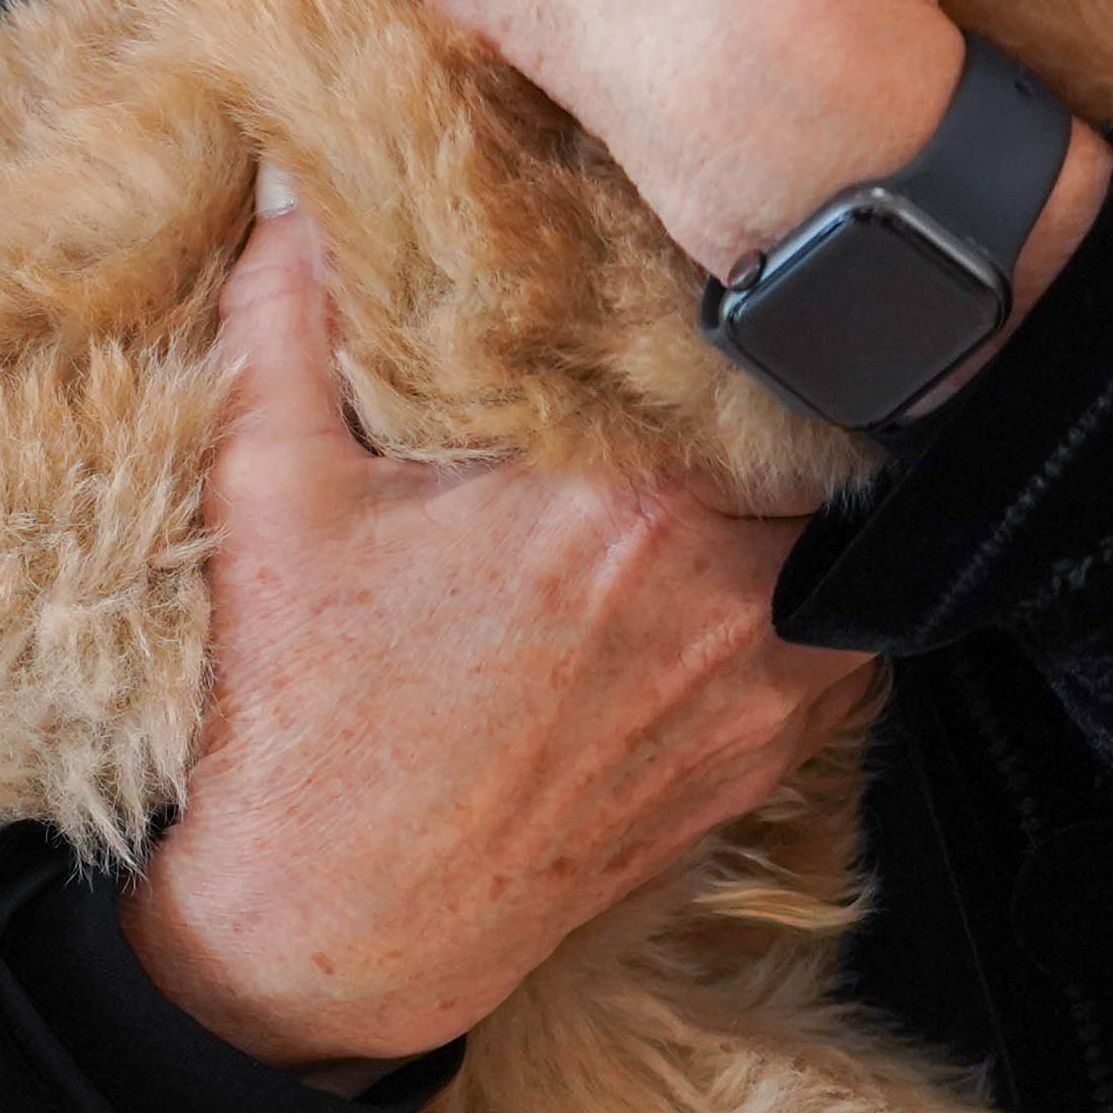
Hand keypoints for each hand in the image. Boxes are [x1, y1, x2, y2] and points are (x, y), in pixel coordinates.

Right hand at [119, 194, 878, 1070]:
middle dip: (778, 409)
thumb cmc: (307, 714)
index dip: (738, 310)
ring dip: (804, 513)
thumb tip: (288, 190)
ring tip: (744, 472)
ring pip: (839, 557)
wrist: (337, 923)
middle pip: (814, 453)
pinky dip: (809, 614)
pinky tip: (741, 583)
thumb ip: (287, 321)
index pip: (746, 361)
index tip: (702, 278)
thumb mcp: (271, 494)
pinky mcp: (756, 771)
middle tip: (727, 372)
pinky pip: (840, 662)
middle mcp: (717, 595)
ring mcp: (751, 695)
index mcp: (619, 504)